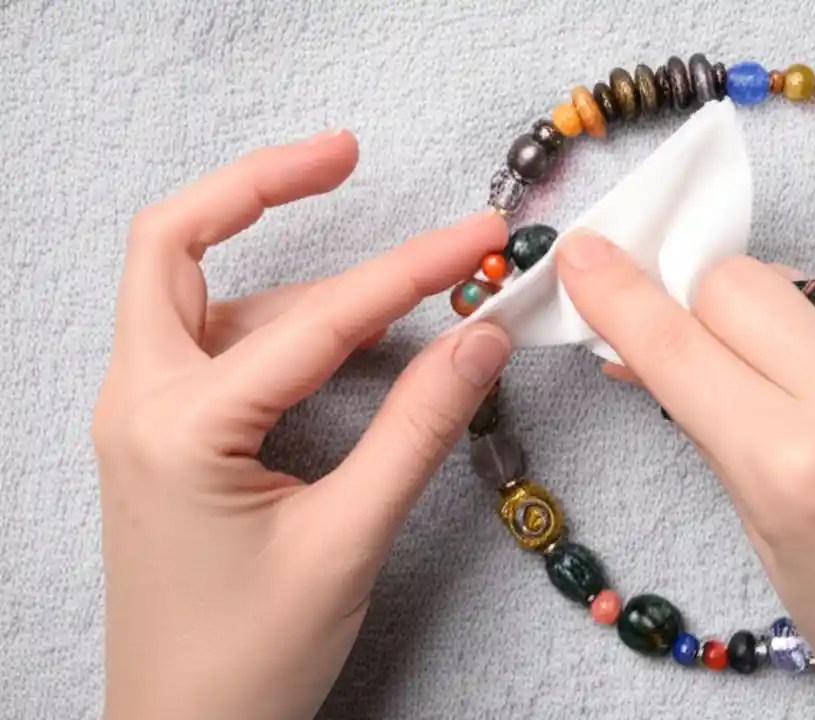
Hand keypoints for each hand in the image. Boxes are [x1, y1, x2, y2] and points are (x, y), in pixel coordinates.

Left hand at [93, 130, 510, 719]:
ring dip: (281, 263)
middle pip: (170, 244)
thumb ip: (418, 429)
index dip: (411, 271)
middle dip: (258, 186)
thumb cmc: (249, 660)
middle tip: (344, 154)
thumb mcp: (348, 542)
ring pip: (194, 291)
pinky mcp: (166, 436)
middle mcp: (140, 404)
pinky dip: (274, 318)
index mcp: (178, 429)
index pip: (317, 320)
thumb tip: (480, 335)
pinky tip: (339, 331)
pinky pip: (211, 344)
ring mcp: (143, 418)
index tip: (479, 238)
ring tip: (388, 274)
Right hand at [556, 231, 814, 719]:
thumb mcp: (766, 542)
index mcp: (796, 467)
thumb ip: (709, 430)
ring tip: (804, 396)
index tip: (581, 254)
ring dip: (779, 326)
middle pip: (739, 280)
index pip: (678, 344)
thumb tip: (645, 353)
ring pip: (809, 289)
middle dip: (702, 307)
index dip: (617, 294)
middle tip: (707, 355)